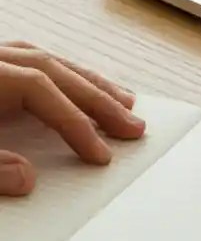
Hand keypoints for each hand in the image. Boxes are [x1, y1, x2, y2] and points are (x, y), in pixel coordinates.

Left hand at [0, 41, 145, 195]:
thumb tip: (27, 179)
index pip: (43, 91)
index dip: (76, 124)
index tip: (99, 153)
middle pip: (57, 71)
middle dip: (101, 100)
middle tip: (134, 126)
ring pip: (49, 60)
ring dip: (90, 82)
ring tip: (123, 101)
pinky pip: (34, 60)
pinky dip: (64, 74)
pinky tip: (77, 84)